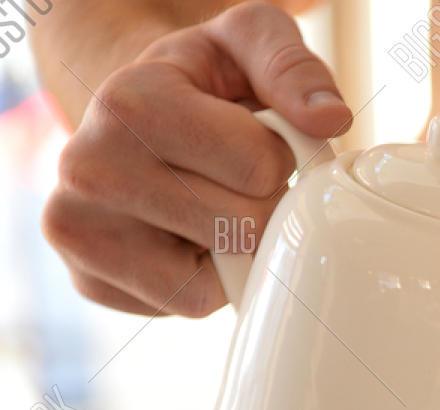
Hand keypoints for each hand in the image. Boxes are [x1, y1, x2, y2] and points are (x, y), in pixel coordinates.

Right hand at [42, 1, 351, 316]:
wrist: (135, 117)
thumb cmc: (201, 84)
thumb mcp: (247, 44)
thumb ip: (294, 68)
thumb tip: (331, 120)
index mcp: (127, 101)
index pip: (259, 167)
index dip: (277, 159)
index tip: (249, 138)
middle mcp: (86, 166)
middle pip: (243, 227)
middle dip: (259, 206)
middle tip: (228, 178)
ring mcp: (78, 229)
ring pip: (216, 277)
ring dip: (233, 248)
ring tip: (204, 203)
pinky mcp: (88, 281)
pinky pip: (190, 304)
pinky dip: (205, 280)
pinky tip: (182, 237)